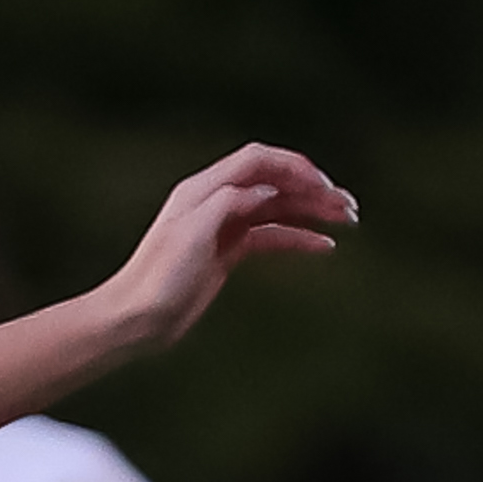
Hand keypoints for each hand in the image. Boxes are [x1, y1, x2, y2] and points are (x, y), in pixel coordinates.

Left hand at [98, 144, 356, 354]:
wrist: (134, 321)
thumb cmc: (157, 278)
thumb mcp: (192, 232)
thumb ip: (229, 202)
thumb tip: (268, 190)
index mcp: (204, 188)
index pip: (259, 160)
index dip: (294, 166)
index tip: (324, 185)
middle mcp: (215, 201)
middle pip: (274, 182)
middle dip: (313, 189)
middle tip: (349, 207)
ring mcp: (223, 228)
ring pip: (277, 209)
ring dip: (312, 211)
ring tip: (346, 221)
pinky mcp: (227, 254)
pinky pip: (270, 237)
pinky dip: (296, 238)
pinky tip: (322, 246)